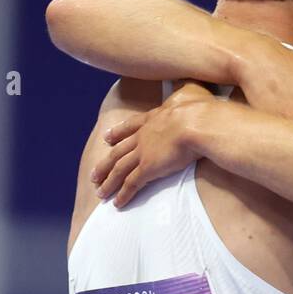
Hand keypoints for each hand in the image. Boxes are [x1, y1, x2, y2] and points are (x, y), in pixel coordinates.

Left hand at [94, 83, 212, 205]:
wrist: (196, 123)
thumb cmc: (198, 110)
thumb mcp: (189, 95)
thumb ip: (185, 94)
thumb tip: (187, 90)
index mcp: (152, 119)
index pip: (130, 127)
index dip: (117, 133)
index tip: (107, 138)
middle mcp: (143, 137)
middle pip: (118, 152)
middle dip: (104, 164)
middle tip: (94, 174)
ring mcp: (143, 153)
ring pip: (119, 170)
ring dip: (109, 182)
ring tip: (100, 193)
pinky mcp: (148, 168)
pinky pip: (131, 183)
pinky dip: (123, 194)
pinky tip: (117, 203)